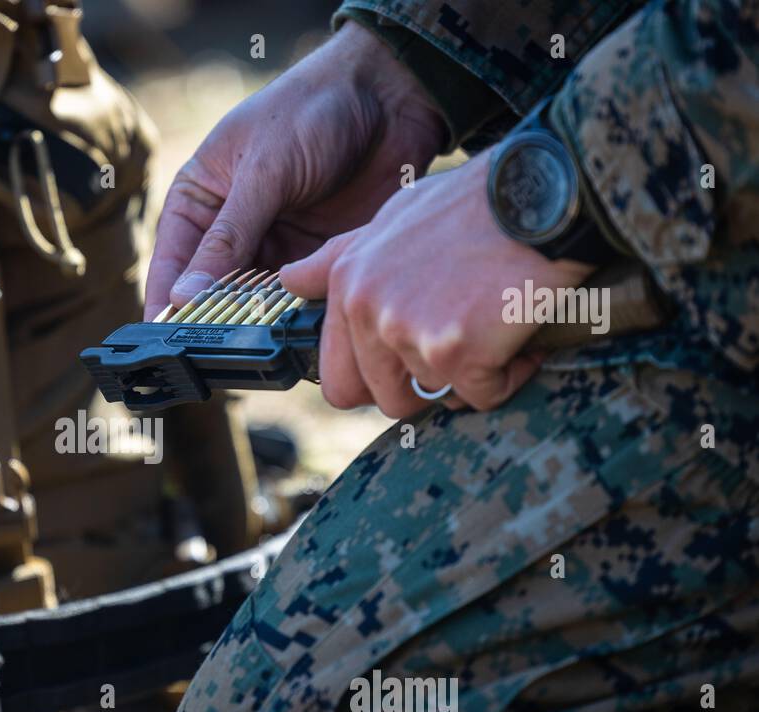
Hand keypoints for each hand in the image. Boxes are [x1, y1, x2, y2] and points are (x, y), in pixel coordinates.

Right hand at [143, 22, 445, 319]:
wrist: (389, 96)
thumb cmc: (312, 111)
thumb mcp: (263, 170)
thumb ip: (228, 236)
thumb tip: (185, 296)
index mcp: (200, 200)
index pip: (172, 263)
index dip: (165, 303)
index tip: (164, 340)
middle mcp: (231, 230)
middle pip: (211, 291)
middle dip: (214, 319)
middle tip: (215, 352)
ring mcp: (274, 247)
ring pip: (254, 301)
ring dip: (257, 320)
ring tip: (257, 343)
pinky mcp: (313, 259)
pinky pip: (297, 298)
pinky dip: (296, 313)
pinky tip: (296, 330)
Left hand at [280, 150, 595, 417]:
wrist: (542, 193)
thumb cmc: (474, 202)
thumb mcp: (392, 219)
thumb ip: (338, 258)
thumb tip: (288, 280)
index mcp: (348, 284)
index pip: (338, 378)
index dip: (380, 383)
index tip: (412, 364)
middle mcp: (368, 311)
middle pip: (386, 400)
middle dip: (426, 391)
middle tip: (462, 353)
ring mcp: (408, 333)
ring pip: (440, 395)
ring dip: (475, 373)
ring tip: (495, 323)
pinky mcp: (455, 351)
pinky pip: (484, 393)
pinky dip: (510, 373)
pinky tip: (521, 328)